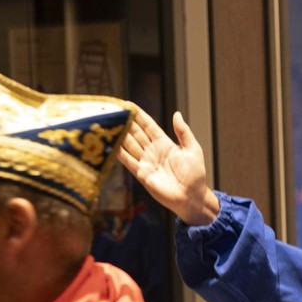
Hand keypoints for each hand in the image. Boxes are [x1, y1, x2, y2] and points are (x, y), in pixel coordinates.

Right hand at [118, 108, 219, 225]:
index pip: (148, 125)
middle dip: (124, 122)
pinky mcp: (141, 173)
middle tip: (111, 110)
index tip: (127, 104)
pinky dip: (117, 151)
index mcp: (164, 143)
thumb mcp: (193, 149)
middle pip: (135, 132)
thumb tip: (177, 113)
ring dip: (118, 134)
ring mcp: (145, 161)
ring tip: (106, 123)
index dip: (138, 115)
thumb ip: (183, 132)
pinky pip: (127, 160)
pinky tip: (109, 142)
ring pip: (128, 144)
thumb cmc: (195, 175)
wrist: (192, 197)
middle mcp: (152, 150)